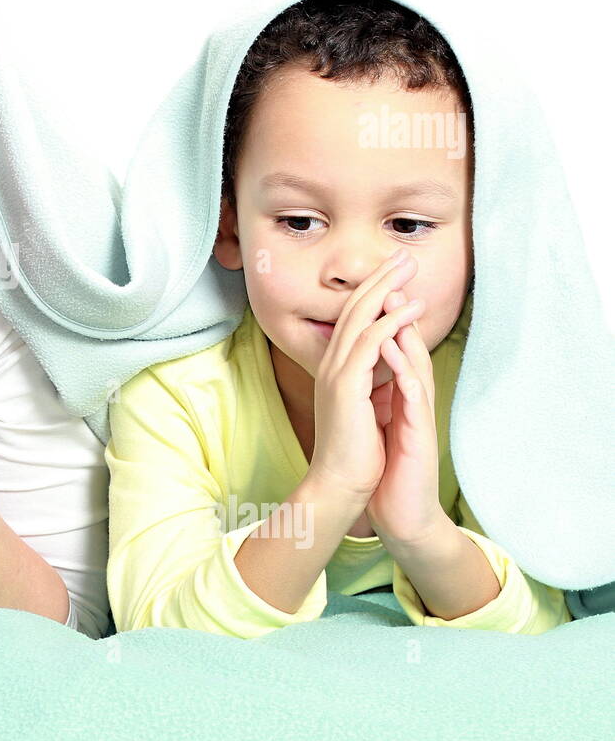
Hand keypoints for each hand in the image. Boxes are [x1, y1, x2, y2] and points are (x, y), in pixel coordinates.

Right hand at [310, 251, 425, 501]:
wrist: (340, 484)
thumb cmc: (356, 452)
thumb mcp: (365, 407)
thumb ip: (371, 379)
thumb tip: (387, 360)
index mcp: (335, 368)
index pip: (352, 319)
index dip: (372, 292)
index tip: (393, 272)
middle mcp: (331, 364)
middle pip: (354, 309)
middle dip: (379, 280)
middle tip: (401, 256)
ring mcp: (335, 373)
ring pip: (360, 318)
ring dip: (386, 290)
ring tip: (408, 269)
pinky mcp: (346, 385)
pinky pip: (369, 343)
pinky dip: (390, 321)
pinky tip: (409, 307)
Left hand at [367, 287, 446, 544]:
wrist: (396, 511)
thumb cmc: (386, 468)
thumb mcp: (377, 421)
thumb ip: (377, 393)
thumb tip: (365, 369)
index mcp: (398, 394)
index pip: (393, 346)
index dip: (385, 315)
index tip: (374, 283)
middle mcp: (411, 399)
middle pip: (408, 346)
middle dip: (401, 308)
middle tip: (394, 273)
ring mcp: (417, 415)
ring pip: (415, 364)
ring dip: (405, 331)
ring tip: (397, 299)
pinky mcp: (418, 434)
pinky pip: (413, 396)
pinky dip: (404, 371)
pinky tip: (394, 352)